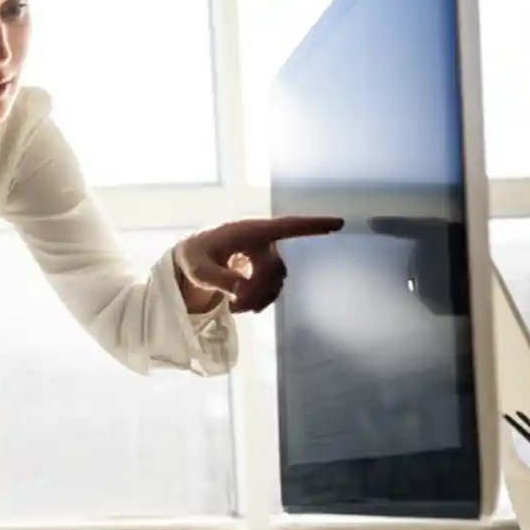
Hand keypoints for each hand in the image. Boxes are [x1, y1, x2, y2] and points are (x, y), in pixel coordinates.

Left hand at [174, 216, 344, 313]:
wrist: (189, 261)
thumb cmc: (192, 257)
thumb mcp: (198, 269)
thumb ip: (218, 278)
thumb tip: (242, 289)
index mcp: (248, 231)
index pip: (286, 226)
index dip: (313, 225)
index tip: (339, 222)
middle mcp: (260, 240)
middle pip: (275, 270)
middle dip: (258, 291)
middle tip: (235, 306)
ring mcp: (264, 254)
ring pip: (276, 282)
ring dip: (258, 298)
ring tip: (233, 306)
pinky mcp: (262, 268)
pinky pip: (272, 288)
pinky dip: (259, 300)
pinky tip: (240, 305)